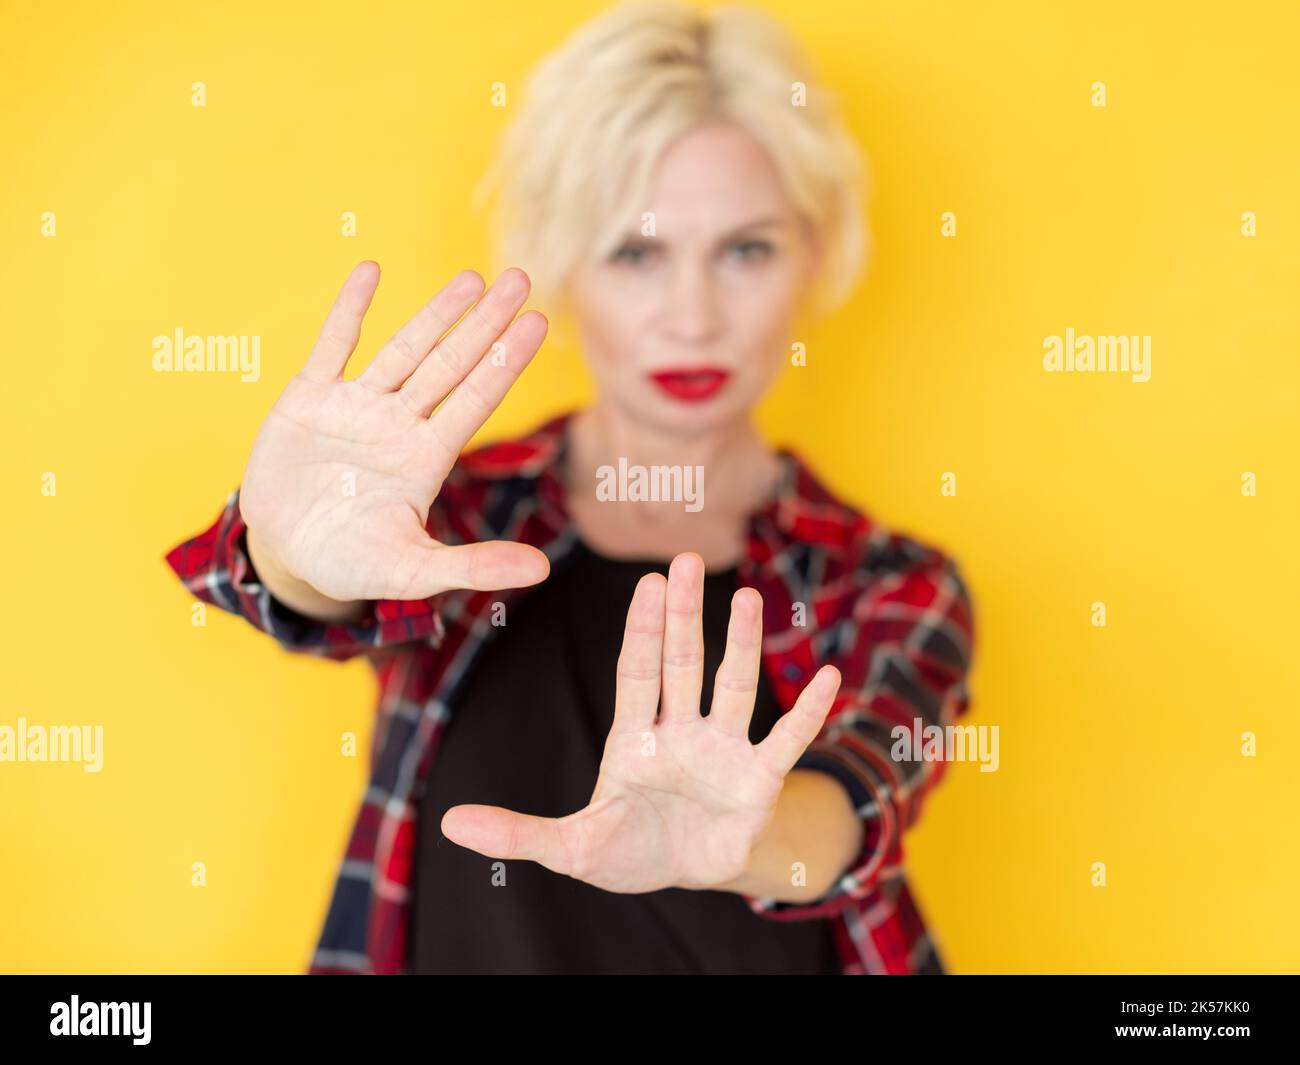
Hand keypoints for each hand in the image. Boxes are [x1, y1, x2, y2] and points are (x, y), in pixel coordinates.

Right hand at [239, 262, 550, 607]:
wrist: (284, 557)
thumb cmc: (351, 564)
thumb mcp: (412, 572)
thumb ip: (474, 566)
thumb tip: (542, 572)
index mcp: (426, 458)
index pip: (476, 400)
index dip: (505, 363)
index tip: (538, 324)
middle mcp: (399, 424)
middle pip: (451, 365)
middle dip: (484, 324)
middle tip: (520, 280)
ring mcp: (355, 407)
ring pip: (403, 350)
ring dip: (434, 314)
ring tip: (470, 277)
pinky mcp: (308, 399)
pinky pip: (332, 346)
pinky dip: (349, 310)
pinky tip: (370, 270)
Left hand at [441, 552, 842, 893]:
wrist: (684, 875)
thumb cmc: (626, 851)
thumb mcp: (569, 848)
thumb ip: (516, 833)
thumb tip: (449, 824)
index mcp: (633, 738)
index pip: (636, 673)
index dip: (640, 631)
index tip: (645, 584)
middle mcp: (680, 732)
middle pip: (682, 664)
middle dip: (683, 615)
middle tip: (683, 560)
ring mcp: (722, 752)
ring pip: (733, 688)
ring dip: (742, 644)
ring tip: (752, 596)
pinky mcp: (758, 781)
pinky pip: (786, 740)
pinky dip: (806, 712)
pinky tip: (827, 676)